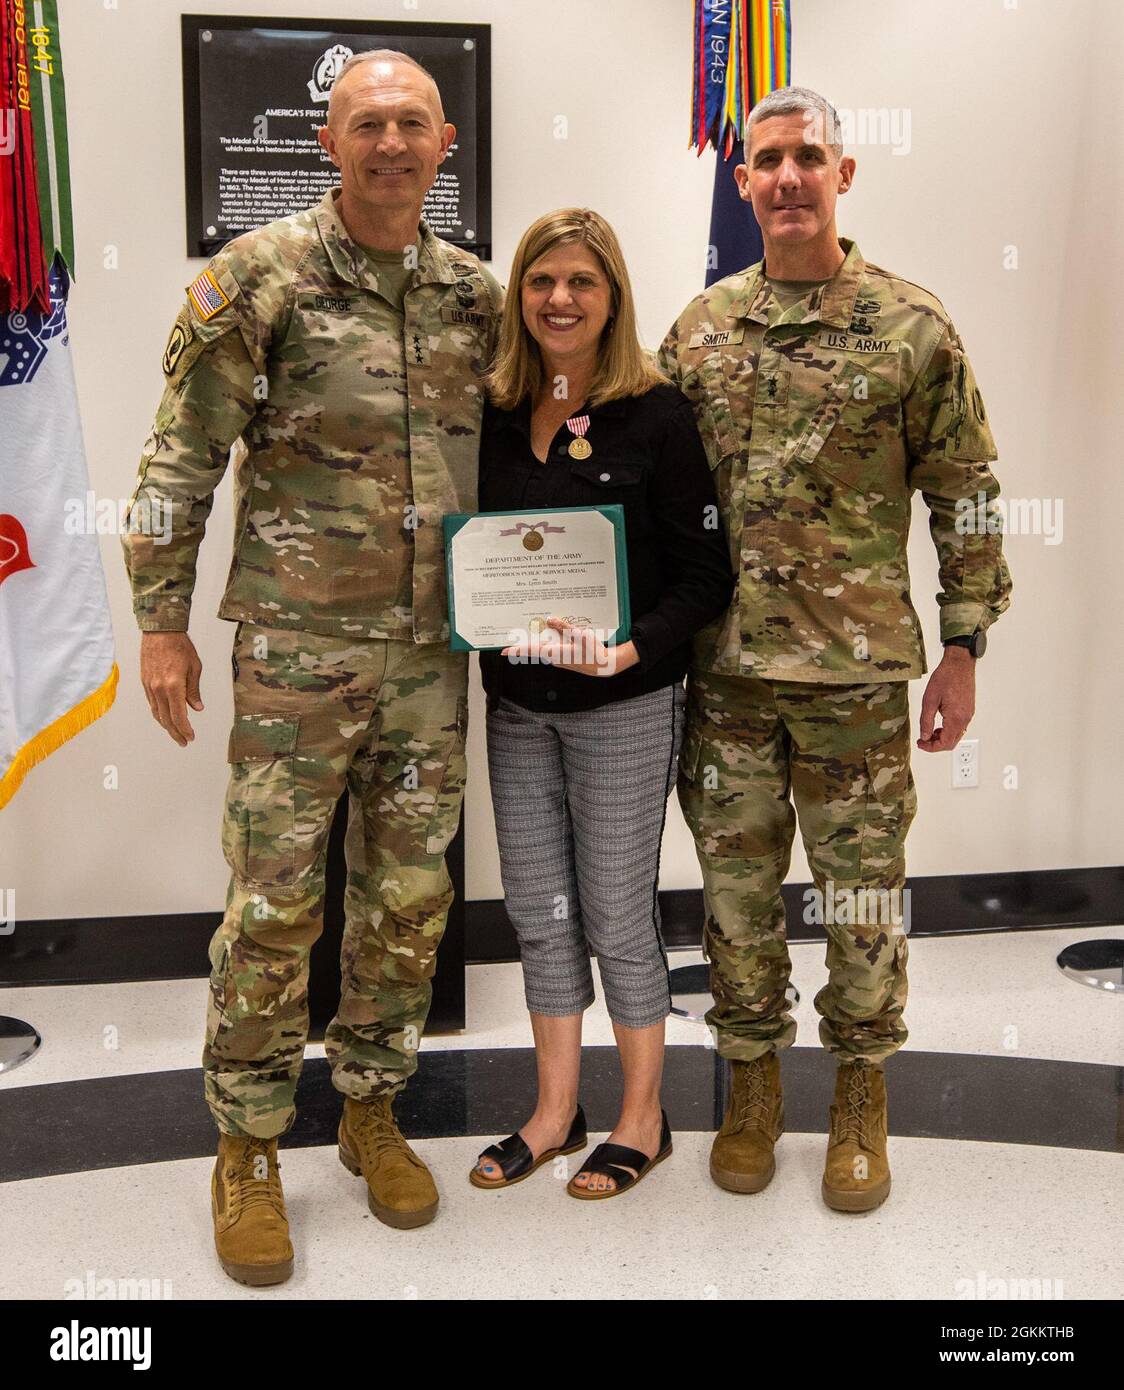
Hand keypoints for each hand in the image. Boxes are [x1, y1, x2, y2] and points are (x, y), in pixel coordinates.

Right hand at [140, 631, 203, 745]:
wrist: (160, 631)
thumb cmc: (179, 646)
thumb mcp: (194, 668)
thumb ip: (194, 691)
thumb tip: (196, 708)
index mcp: (173, 686)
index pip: (179, 716)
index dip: (185, 729)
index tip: (191, 737)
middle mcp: (159, 689)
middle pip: (166, 719)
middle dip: (176, 733)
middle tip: (184, 741)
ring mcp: (149, 686)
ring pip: (157, 713)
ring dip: (166, 725)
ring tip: (176, 733)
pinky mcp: (145, 682)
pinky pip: (152, 704)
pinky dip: (159, 713)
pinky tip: (166, 717)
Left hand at [499, 618, 638, 677]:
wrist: (604, 666)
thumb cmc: (594, 652)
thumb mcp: (580, 634)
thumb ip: (564, 626)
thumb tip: (550, 619)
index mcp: (555, 653)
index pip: (531, 650)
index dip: (516, 650)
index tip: (503, 651)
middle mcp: (553, 658)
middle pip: (534, 648)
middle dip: (523, 641)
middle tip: (511, 634)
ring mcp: (558, 659)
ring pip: (543, 648)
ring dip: (537, 641)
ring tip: (531, 629)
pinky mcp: (563, 658)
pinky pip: (550, 649)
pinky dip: (547, 642)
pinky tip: (550, 633)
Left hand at [917, 646, 974, 751]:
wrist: (959, 664)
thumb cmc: (946, 677)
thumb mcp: (929, 700)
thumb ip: (926, 721)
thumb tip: (925, 736)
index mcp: (956, 718)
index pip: (945, 743)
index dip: (931, 747)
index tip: (921, 743)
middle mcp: (965, 719)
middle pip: (952, 742)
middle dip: (936, 744)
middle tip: (923, 739)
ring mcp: (969, 715)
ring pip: (956, 736)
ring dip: (942, 737)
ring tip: (929, 730)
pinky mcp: (969, 710)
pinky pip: (959, 727)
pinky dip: (948, 730)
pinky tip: (939, 723)